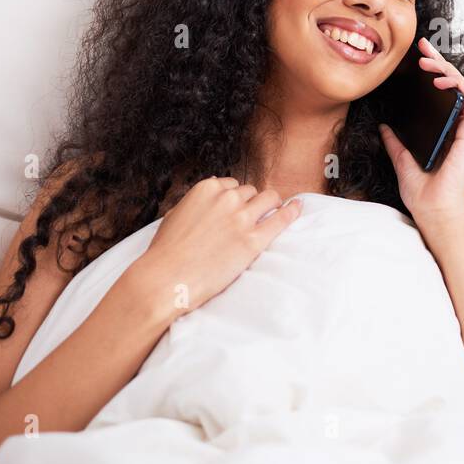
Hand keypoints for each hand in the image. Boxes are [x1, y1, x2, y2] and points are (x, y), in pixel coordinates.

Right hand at [133, 176, 301, 321]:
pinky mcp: (253, 240)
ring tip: (273, 212)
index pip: (232, 185)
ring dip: (270, 205)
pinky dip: (292, 211)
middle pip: (251, 192)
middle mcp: (227, 198)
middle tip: (249, 218)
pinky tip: (298, 207)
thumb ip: (198, 202)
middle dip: (251, 203)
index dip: (235, 198)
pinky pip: (281, 219)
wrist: (166, 278)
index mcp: (207, 189)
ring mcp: (242, 218)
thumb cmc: (166, 252)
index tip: (235, 209)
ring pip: (268, 199)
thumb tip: (211, 196)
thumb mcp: (177, 215)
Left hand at [378, 35, 463, 228]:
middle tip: (422, 46)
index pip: (441, 94)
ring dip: (447, 69)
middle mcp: (457, 127)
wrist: (433, 212)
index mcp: (444, 131)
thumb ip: (395, 143)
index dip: (432, 73)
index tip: (417, 58)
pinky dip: (457, 85)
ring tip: (428, 60)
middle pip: (452, 86)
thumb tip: (383, 126)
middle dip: (439, 61)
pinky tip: (439, 79)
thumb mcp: (401, 161)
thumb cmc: (422, 193)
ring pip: (462, 88)